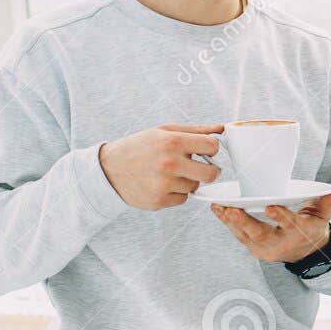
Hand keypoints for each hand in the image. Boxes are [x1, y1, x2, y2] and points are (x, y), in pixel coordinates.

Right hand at [98, 123, 222, 210]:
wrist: (109, 168)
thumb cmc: (141, 146)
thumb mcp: (164, 131)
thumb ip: (195, 130)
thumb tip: (222, 129)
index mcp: (172, 141)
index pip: (212, 146)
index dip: (211, 148)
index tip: (204, 150)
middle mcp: (169, 163)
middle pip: (212, 173)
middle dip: (209, 170)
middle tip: (199, 167)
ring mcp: (164, 184)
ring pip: (195, 187)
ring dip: (188, 181)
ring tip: (170, 173)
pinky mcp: (159, 201)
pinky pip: (183, 199)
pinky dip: (177, 193)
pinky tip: (162, 184)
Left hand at [212, 190, 330, 263]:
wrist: (305, 251)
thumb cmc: (311, 226)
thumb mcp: (322, 215)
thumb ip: (326, 203)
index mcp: (300, 233)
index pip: (290, 225)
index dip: (281, 217)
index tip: (271, 207)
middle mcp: (281, 244)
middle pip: (261, 234)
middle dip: (245, 222)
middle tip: (232, 210)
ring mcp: (265, 249)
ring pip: (245, 236)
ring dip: (230, 221)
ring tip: (219, 207)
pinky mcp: (253, 248)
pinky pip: (238, 235)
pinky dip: (227, 222)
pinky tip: (218, 209)